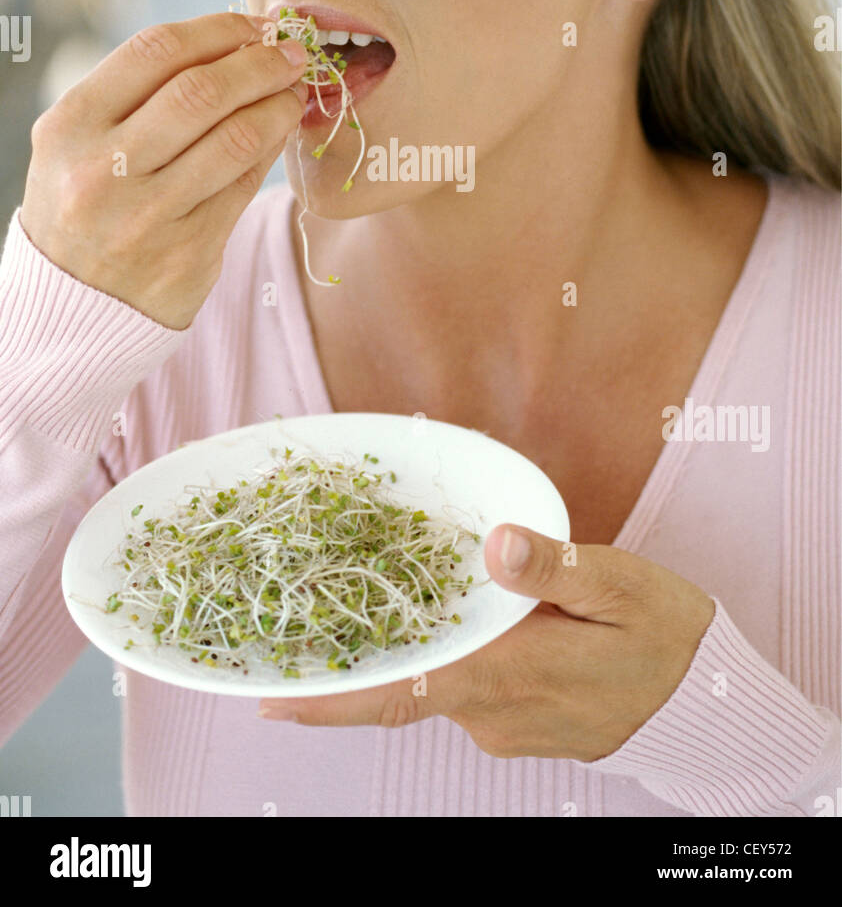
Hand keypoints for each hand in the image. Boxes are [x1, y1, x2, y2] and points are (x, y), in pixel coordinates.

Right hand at [20, 12, 307, 328]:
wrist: (72, 305)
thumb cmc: (87, 203)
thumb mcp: (81, 141)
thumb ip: (138, 93)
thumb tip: (235, 42)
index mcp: (71, 125)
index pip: (156, 52)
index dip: (219, 30)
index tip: (254, 26)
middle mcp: (104, 170)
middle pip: (202, 91)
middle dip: (260, 64)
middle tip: (292, 54)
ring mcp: (147, 216)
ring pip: (236, 139)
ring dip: (278, 106)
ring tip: (294, 92)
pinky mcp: (189, 252)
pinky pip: (245, 184)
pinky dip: (272, 148)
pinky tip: (281, 132)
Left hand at [258, 525, 715, 760]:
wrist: (707, 704)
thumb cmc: (664, 636)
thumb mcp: (620, 587)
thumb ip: (554, 567)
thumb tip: (495, 544)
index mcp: (512, 672)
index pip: (405, 692)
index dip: (335, 699)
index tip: (273, 702)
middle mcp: (495, 710)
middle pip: (405, 688)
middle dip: (349, 666)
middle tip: (292, 637)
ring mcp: (504, 725)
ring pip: (434, 686)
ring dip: (403, 655)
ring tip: (366, 604)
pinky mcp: (516, 722)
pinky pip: (462, 690)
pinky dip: (441, 661)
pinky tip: (441, 623)